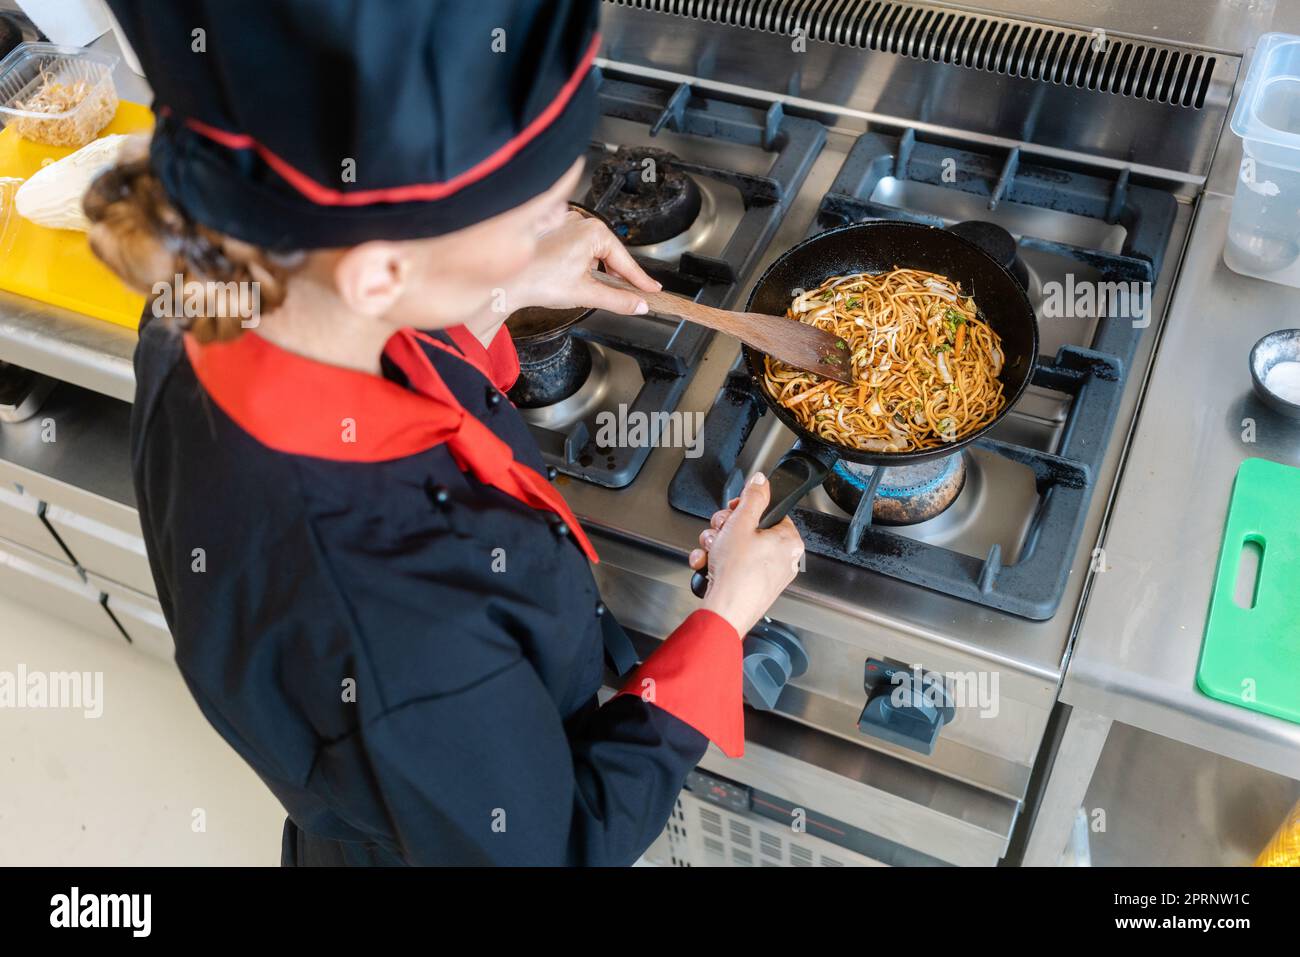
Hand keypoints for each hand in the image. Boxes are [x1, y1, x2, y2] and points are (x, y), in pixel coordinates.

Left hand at [509, 210, 660, 314]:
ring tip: (592, 288)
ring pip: (593, 250)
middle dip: (616, 275)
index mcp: (594, 232)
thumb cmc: (538, 280)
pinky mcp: (552, 230)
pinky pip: (577, 245)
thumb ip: (618, 300)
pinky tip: (575, 277)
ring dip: (597, 269)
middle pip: (610, 253)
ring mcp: (565, 223)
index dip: (640, 279)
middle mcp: (580, 222)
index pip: (625, 261)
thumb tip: (638, 305)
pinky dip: (581, 261)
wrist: (506, 282)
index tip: (652, 289)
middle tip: (627, 295)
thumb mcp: (587, 294)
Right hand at [688, 472, 804, 636]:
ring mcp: (767, 576)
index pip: (769, 511)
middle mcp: (783, 559)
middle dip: (725, 529)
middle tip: (719, 533)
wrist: (724, 613)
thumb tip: (760, 482)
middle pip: (750, 529)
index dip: (745, 509)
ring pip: (738, 547)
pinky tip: (707, 565)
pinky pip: (734, 566)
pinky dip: (718, 563)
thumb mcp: (740, 524)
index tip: (731, 512)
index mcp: (789, 541)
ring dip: (717, 545)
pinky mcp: (752, 588)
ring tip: (710, 552)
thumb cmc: (736, 575)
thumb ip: (751, 498)